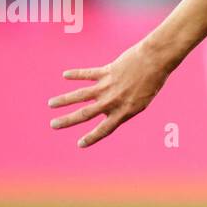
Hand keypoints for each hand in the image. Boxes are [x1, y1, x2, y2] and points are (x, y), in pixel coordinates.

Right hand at [48, 40, 169, 147]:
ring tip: (51, 104)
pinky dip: (75, 74)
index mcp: (123, 112)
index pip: (104, 129)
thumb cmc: (151, 83)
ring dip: (64, 100)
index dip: (92, 138)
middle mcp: (112, 101)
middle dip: (67, 121)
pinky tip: (65, 75)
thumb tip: (104, 110)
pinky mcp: (106, 72)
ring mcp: (108, 86)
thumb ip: (121, 108)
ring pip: (80, 95)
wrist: (155, 62)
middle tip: (53, 125)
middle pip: (85, 114)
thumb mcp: (140, 102)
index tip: (80, 144)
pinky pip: (87, 74)